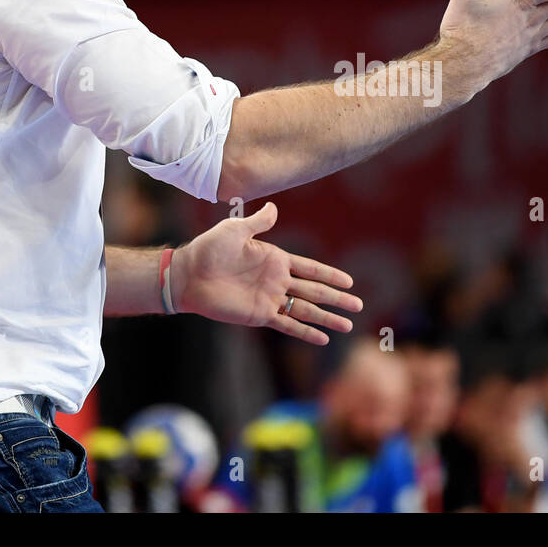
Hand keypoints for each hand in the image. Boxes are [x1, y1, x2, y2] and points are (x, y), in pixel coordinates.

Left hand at [170, 201, 360, 344]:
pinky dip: (304, 333)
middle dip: (337, 299)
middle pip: (315, 291)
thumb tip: (273, 206)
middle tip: (359, 306)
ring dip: (327, 318)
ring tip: (347, 326)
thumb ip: (258, 222)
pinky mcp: (259, 315)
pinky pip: (287, 325)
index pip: (311, 269)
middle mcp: (277, 281)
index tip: (350, 282)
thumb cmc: (209, 249)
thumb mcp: (236, 229)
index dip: (330, 275)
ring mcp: (270, 299)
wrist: (189, 274)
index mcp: (275, 259)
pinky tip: (321, 339)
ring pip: (306, 310)